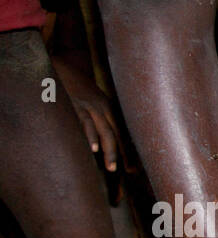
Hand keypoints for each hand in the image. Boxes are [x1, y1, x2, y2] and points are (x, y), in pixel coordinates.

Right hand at [50, 55, 120, 171]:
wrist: (64, 65)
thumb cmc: (80, 89)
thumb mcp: (95, 101)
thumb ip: (100, 119)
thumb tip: (104, 144)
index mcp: (109, 109)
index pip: (122, 134)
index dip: (128, 152)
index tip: (133, 170)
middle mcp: (103, 108)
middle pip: (115, 134)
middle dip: (120, 154)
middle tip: (123, 171)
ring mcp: (90, 107)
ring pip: (103, 131)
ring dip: (108, 150)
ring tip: (112, 166)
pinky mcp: (75, 105)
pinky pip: (85, 122)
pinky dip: (90, 136)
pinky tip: (93, 148)